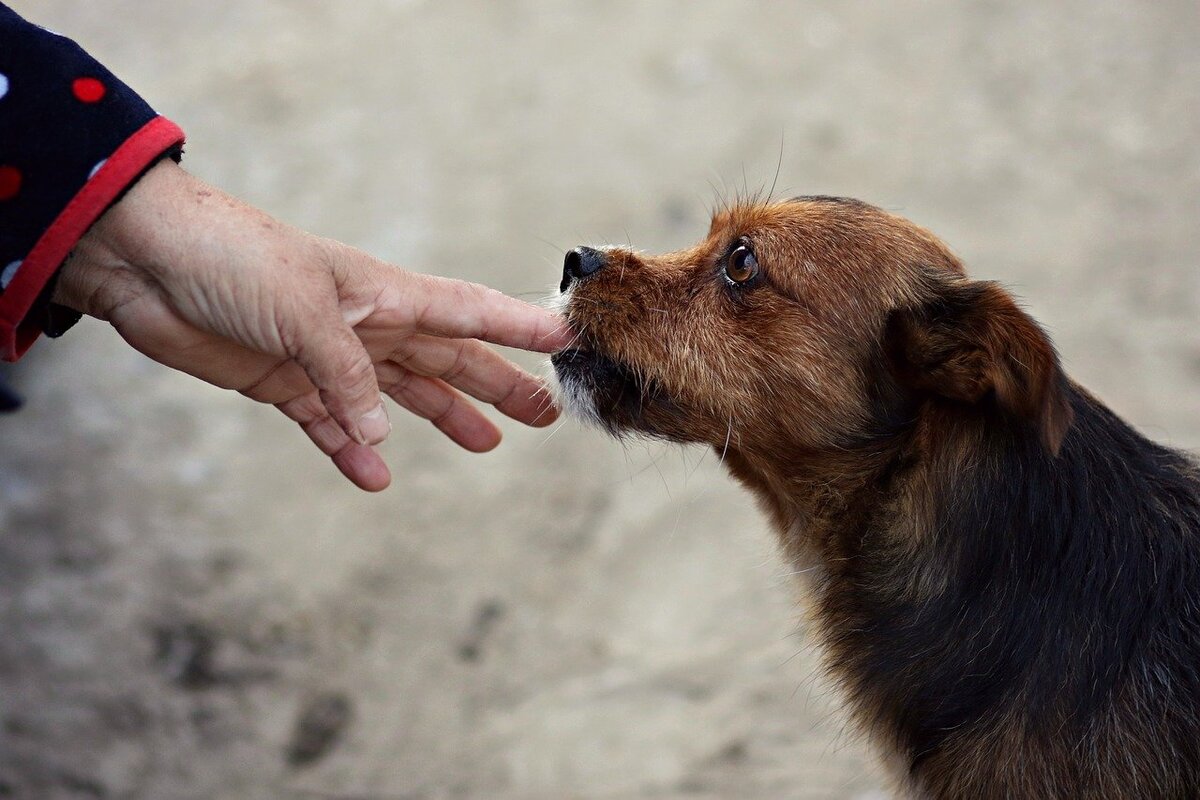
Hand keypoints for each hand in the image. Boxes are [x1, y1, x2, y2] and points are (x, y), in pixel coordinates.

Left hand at [55, 160, 568, 490]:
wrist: (144, 259)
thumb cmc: (232, 258)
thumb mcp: (303, 312)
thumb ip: (348, 375)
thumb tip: (381, 435)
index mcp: (381, 293)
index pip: (468, 311)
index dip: (519, 327)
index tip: (567, 338)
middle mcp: (363, 323)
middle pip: (446, 359)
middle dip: (497, 385)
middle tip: (544, 412)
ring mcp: (324, 355)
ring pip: (399, 394)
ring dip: (443, 417)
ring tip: (486, 443)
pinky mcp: (281, 381)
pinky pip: (330, 423)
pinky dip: (353, 449)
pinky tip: (374, 474)